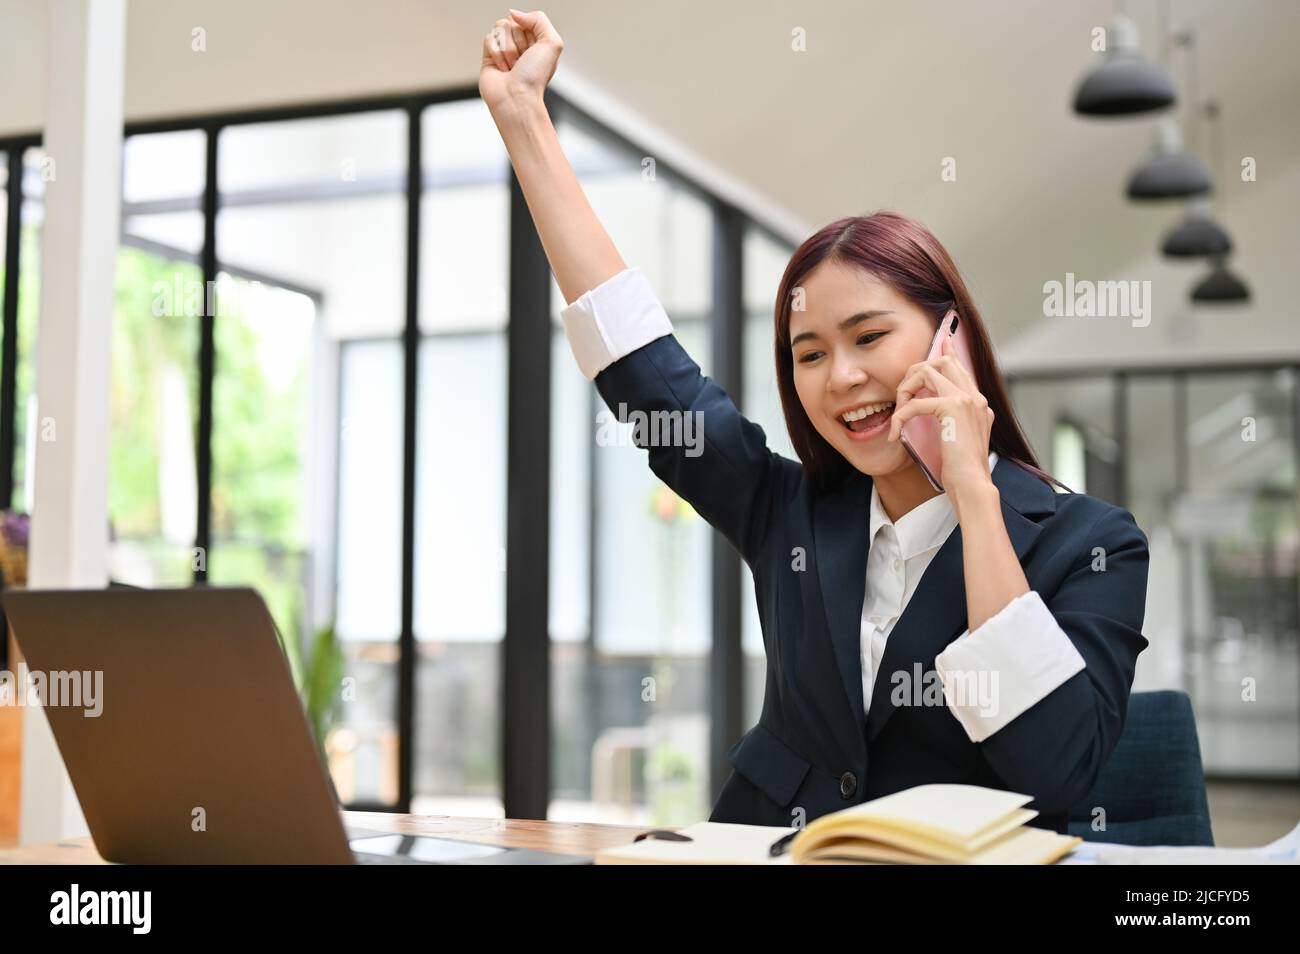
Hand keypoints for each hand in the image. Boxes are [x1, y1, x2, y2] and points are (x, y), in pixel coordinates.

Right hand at [479, 9, 564, 113]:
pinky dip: (496, 53)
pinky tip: (502, 69)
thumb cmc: (535, 77)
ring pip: (499, 29)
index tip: (533, 52)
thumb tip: (513, 13)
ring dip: (508, 50)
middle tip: (521, 62)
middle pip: (512, 22)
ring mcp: (504, 50)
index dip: (529, 34)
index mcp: (537, 42)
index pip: (526, 20)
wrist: (516, 99)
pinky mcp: (489, 56)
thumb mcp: (552, 43)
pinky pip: (489, 38)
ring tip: (512, 67)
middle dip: (518, 42)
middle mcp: (521, 45)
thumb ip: (539, 19)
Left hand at [886, 334, 996, 510]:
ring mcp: (967, 400)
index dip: (948, 353)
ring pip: (929, 371)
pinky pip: (917, 402)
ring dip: (907, 387)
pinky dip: (901, 415)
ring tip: (899, 411)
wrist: (972, 485)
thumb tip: (931, 412)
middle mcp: (975, 397)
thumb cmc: (961, 471)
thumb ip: (949, 421)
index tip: (942, 341)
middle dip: (916, 372)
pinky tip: (895, 431)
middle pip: (943, 362)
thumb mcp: (956, 440)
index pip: (961, 368)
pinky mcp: (954, 408)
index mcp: (978, 403)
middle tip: (902, 395)